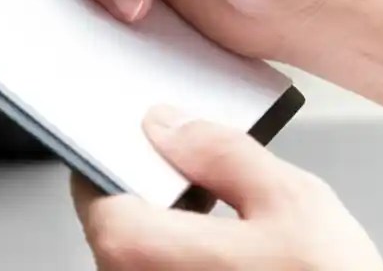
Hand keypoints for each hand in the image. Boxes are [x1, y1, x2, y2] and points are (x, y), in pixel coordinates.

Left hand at [72, 107, 382, 269]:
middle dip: (152, 192)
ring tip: (228, 219)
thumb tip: (174, 125)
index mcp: (138, 248)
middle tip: (199, 176)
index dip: (121, 153)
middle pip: (117, 224)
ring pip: (141, 257)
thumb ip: (221, 152)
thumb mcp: (290, 201)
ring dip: (173, 231)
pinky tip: (233, 256)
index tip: (149, 141)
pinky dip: (190, 261)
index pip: (92, 183)